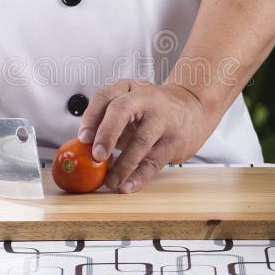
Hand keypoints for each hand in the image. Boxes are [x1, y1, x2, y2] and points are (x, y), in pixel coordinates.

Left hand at [77, 80, 216, 192]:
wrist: (193, 107)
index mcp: (128, 88)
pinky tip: (128, 186)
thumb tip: (82, 150)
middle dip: (106, 134)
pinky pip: (154, 161)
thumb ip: (107, 123)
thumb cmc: (153, 109)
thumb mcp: (129, 106)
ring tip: (110, 181)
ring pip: (140, 141)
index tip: (82, 138)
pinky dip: (139, 176)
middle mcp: (145, 99)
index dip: (91, 117)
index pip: (105, 96)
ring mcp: (162, 119)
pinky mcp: (174, 141)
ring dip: (122, 165)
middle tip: (96, 156)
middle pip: (122, 110)